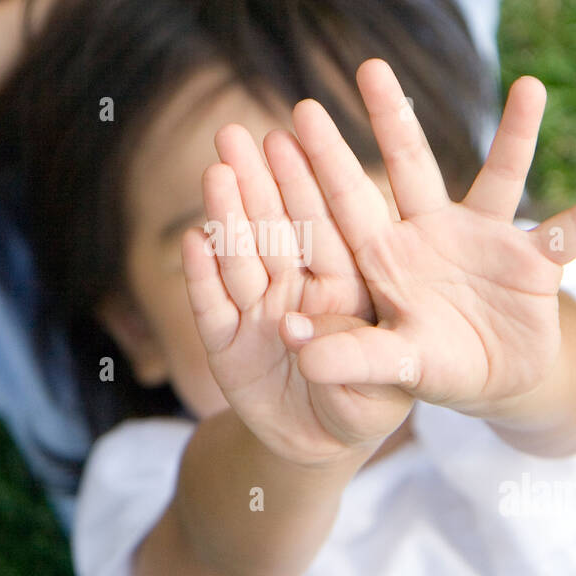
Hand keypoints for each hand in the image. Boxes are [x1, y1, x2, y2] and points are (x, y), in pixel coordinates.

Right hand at [182, 113, 416, 466]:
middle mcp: (297, 288)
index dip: (307, 182)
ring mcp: (258, 311)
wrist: (321, 443)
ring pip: (240, 257)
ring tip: (214, 171)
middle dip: (257, 181)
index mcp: (343, 285)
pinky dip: (201, 277)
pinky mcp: (224, 343)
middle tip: (235, 132)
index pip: (324, 226)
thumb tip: (296, 327)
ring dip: (226, 216)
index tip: (293, 134)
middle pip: (275, 228)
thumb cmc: (365, 406)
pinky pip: (211, 306)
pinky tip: (193, 242)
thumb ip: (354, 360)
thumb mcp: (382, 392)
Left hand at [183, 60, 575, 464]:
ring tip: (531, 85)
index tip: (297, 113)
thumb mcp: (395, 367)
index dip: (326, 161)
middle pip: (409, 168)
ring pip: (502, 178)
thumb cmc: (433, 368)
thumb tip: (297, 351)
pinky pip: (574, 230)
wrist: (491, 382)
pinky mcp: (535, 263)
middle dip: (391, 118)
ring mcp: (486, 242)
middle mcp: (432, 235)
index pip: (350, 202)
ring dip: (517, 135)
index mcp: (388, 258)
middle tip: (369, 64)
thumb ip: (354, 356)